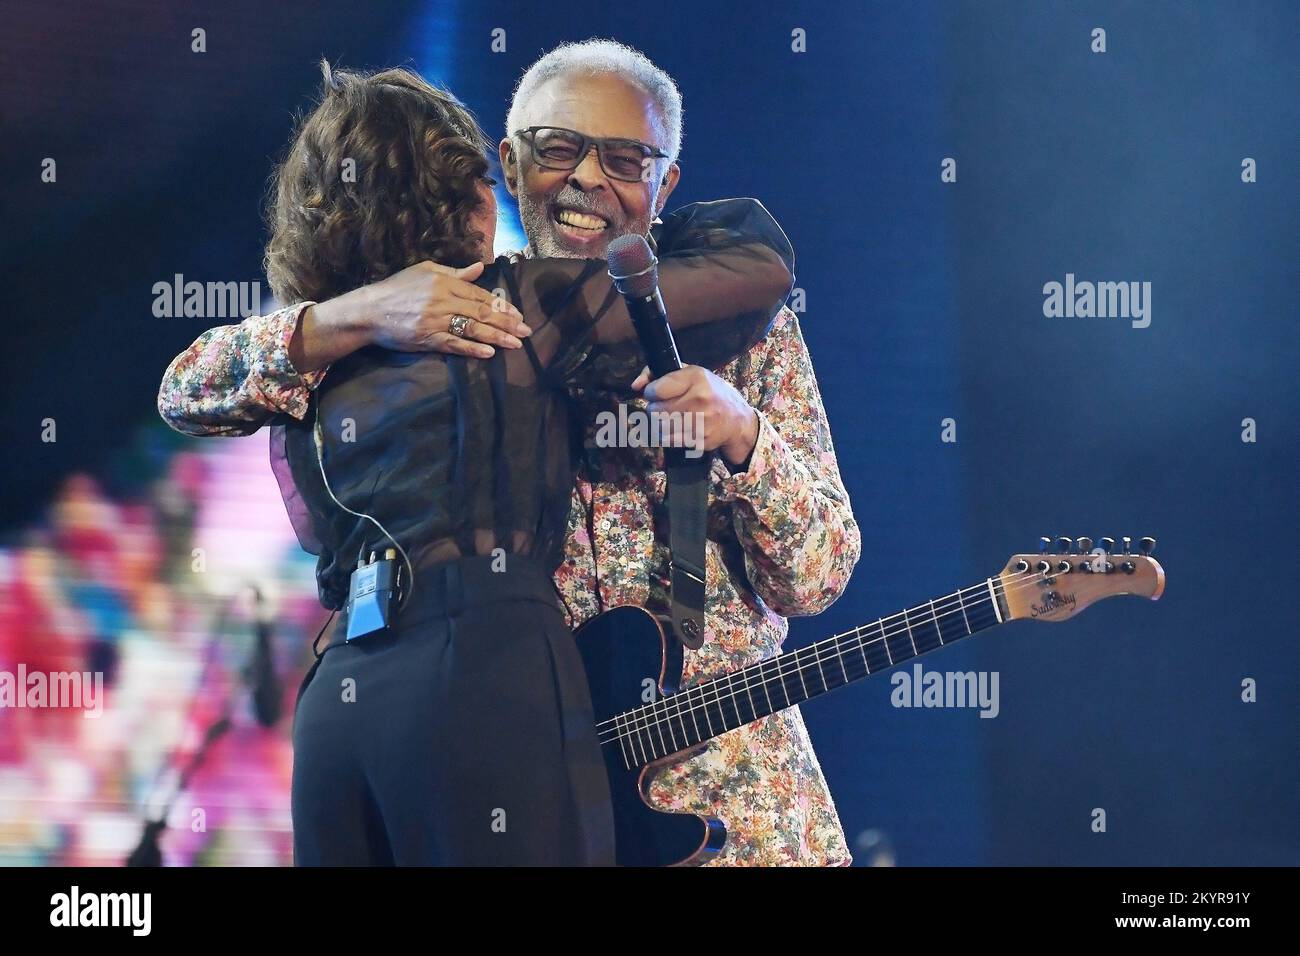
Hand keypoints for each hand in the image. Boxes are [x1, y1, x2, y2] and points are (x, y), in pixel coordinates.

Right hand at [360, 260, 531, 357]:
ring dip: (497, 337)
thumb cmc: (397, 288)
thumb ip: (454, 272)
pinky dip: (472, 349)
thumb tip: (479, 268)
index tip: (518, 314)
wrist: (369, 310)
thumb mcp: (425, 271)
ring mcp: (435, 321)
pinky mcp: (427, 339)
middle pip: (481, 312)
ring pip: (472, 329)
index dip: (502, 305)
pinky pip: (454, 345)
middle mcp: (443, 300)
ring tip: (516, 344)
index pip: (480, 295)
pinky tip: (489, 353)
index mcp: (444, 283)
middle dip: (507, 323)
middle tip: (526, 331)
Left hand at [631, 365, 759, 466]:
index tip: (655, 393)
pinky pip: (668, 440)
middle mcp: (699, 398)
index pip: (657, 389)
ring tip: (670, 417)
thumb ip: (657, 374)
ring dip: (659, 423)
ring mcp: (701, 421)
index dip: (650, 392)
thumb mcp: (690, 374)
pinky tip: (676, 429)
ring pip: (660, 426)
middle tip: (663, 407)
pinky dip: (667, 436)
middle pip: (655, 410)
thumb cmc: (709, 393)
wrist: (736, 420)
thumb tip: (635, 386)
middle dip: (654, 409)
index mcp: (696, 378)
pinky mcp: (700, 440)